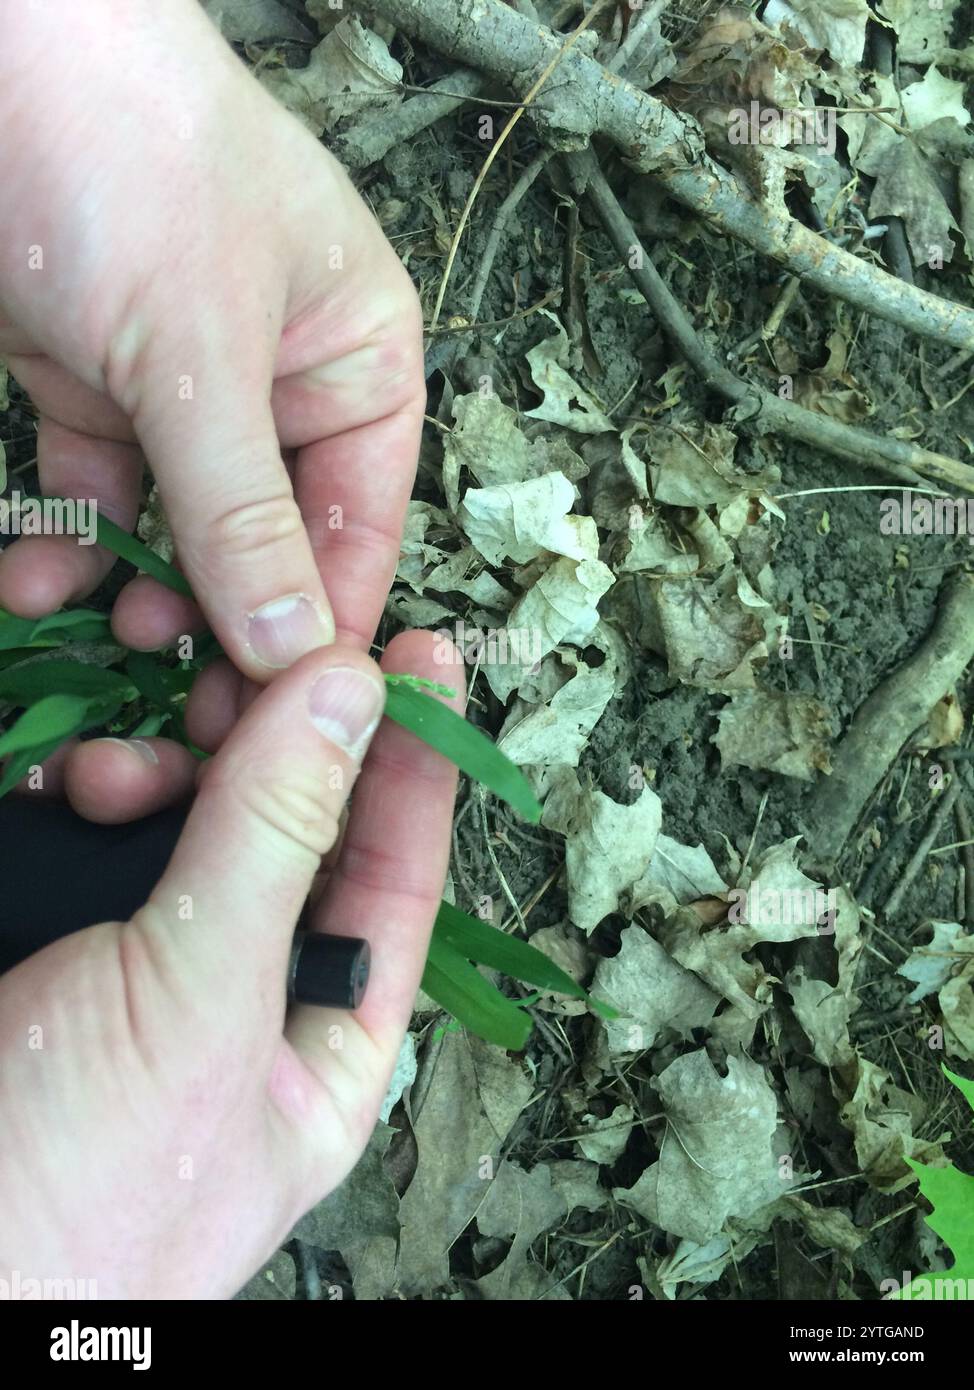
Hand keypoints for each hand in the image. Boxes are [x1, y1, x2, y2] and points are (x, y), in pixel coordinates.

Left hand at [0, 0, 422, 678]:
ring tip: (110, 642)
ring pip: (180, 533)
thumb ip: (244, 512)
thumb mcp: (201, 350)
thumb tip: (296, 650)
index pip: (363, 525)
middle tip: (185, 709)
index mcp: (356, 360)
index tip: (285, 714)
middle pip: (272, 542)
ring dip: (144, 597)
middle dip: (227, 623)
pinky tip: (39, 585)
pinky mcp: (91, 387)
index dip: (328, 621)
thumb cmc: (128, 152)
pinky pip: (97, 497)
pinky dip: (71, 547)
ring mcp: (184, 390)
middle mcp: (281, 384)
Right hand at [0, 632, 459, 1297]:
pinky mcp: (44, 928)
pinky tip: (65, 780)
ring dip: (160, 767)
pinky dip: (82, 788)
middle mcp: (234, 995)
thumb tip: (352, 693)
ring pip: (175, 818)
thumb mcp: (198, 1008)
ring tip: (116, 773)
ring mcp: (129, 961)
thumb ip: (273, 840)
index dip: (413, 765)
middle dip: (265, 745)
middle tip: (250, 654)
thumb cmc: (72, 1194)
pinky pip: (84, 827)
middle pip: (282, 830)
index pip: (394, 878)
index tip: (423, 655)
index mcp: (318, 1044)